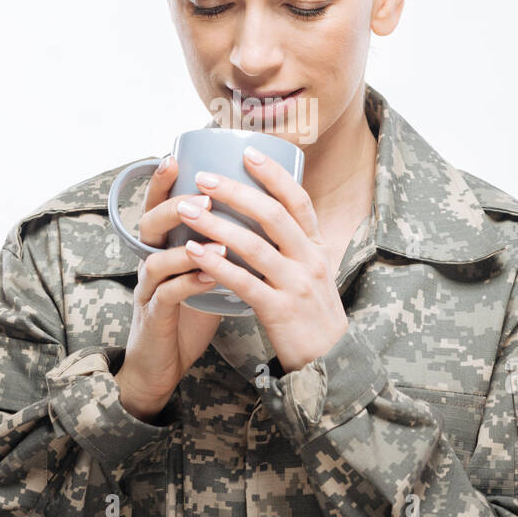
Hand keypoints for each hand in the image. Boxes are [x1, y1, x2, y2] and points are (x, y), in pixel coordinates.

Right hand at [116, 154, 226, 421]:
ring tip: (217, 238)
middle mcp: (150, 262)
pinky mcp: (154, 318)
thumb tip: (256, 212)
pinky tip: (212, 277)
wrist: (163, 365)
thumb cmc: (188, 314)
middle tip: (205, 197)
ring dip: (186, 247)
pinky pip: (167, 296)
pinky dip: (189, 283)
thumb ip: (218, 245)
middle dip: (174, 206)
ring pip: (155, 259)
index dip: (162, 181)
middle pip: (149, 224)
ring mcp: (149, 291)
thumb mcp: (203, 271)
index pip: (157, 206)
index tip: (175, 155)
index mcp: (163, 247)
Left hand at [175, 147, 348, 373]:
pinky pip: (244, 282)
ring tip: (186, 211)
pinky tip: (193, 252)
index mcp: (316, 247)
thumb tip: (265, 215)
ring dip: (216, 224)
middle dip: (235, 192)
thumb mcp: (314, 273)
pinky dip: (217, 264)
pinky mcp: (280, 311)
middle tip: (203, 178)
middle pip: (272, 215)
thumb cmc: (313, 315)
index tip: (248, 153)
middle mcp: (310, 260)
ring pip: (253, 245)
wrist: (331, 363)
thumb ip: (293, 246)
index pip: (298, 200)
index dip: (274, 174)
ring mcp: (296, 285)